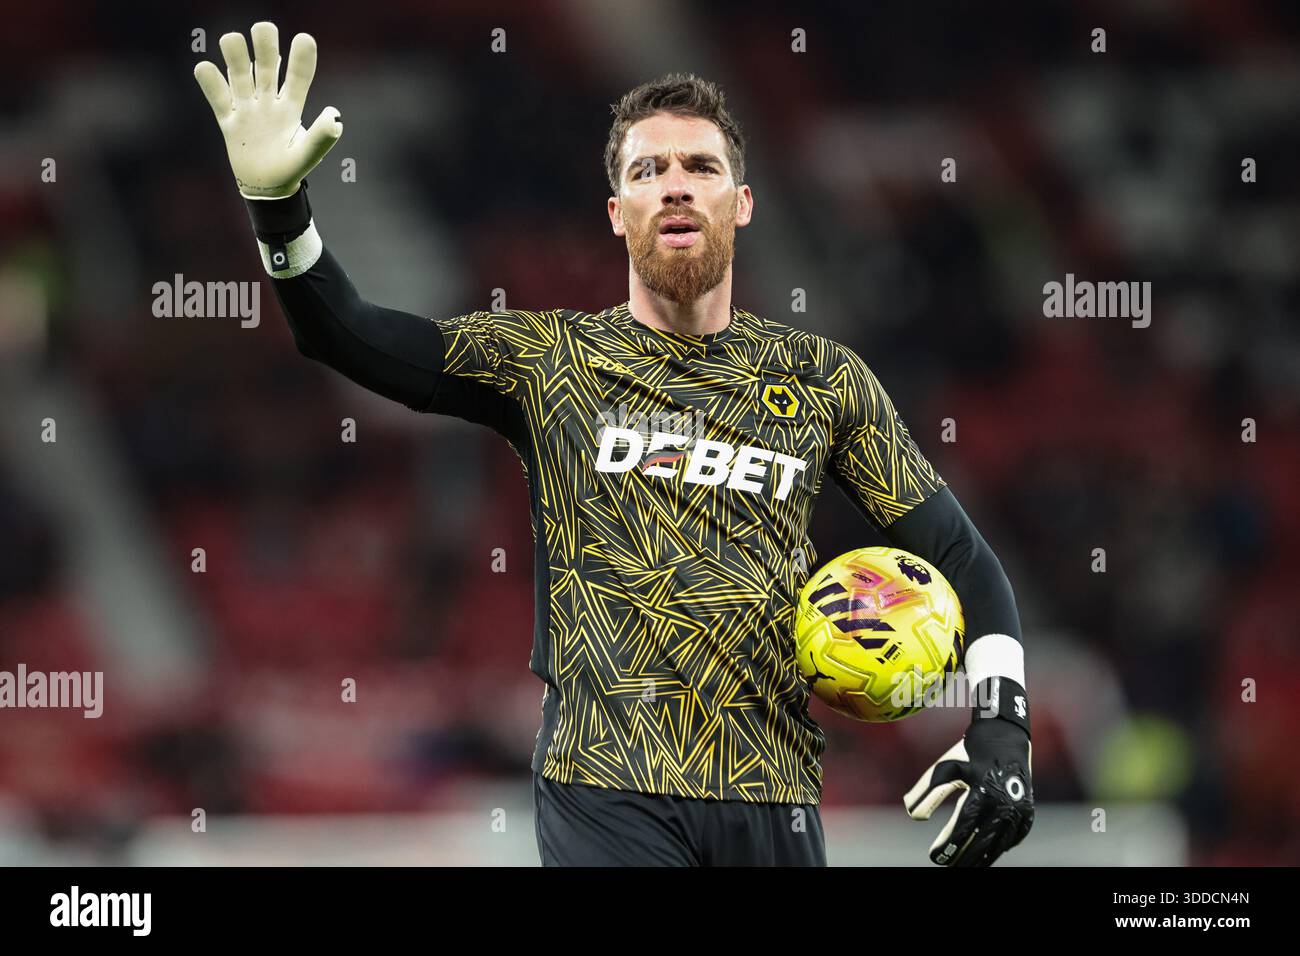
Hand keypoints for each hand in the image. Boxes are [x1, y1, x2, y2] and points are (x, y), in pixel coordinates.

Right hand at [193, 21, 341, 197]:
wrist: (266, 188)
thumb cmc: (290, 169)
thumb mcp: (307, 155)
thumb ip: (321, 137)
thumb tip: (335, 116)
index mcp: (292, 107)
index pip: (298, 77)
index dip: (301, 58)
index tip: (305, 39)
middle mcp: (269, 100)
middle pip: (266, 64)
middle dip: (264, 44)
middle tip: (263, 29)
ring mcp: (248, 107)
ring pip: (239, 72)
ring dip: (235, 54)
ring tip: (232, 42)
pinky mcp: (229, 119)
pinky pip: (217, 96)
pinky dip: (209, 81)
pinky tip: (206, 69)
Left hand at [903, 714, 1034, 865]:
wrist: (1004, 736)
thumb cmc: (969, 754)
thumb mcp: (944, 768)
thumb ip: (927, 792)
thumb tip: (913, 816)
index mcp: (981, 793)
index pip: (962, 829)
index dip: (948, 846)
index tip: (934, 856)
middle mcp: (1002, 804)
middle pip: (981, 842)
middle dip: (963, 857)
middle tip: (947, 865)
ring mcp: (1018, 810)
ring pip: (999, 845)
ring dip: (982, 858)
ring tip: (965, 865)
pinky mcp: (1027, 812)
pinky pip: (1014, 838)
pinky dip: (1000, 847)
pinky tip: (987, 853)